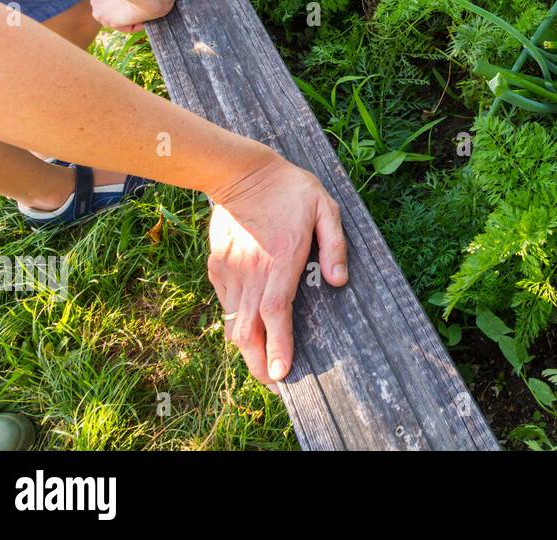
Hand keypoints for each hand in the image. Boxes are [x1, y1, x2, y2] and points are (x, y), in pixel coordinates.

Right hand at [207, 157, 347, 384]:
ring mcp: (231, 271)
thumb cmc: (290, 190)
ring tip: (262, 363)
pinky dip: (235, 320)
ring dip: (246, 346)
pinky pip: (225, 303)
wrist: (240, 172)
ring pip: (234, 321)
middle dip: (258, 363)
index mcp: (281, 261)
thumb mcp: (325, 208)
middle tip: (273, 383)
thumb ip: (334, 245)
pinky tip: (248, 327)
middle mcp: (252, 272)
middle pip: (249, 330)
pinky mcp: (217, 267)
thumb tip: (339, 280)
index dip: (278, 347)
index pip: (276, 313)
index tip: (282, 373)